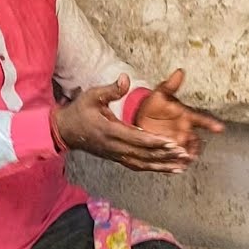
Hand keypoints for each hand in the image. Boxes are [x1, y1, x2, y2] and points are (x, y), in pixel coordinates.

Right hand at [54, 73, 188, 172]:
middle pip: (142, 154)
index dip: (155, 141)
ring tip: (181, 166)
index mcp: (109, 131)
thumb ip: (111, 89)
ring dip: (161, 165)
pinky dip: (152, 168)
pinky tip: (167, 169)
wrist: (64, 130)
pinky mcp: (116, 158)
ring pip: (141, 163)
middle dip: (164, 155)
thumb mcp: (92, 96)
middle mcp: (113, 146)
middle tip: (184, 154)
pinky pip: (136, 165)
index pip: (136, 138)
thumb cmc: (79, 111)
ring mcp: (114, 154)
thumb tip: (125, 78)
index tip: (172, 142)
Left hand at [135, 68, 224, 158]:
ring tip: (185, 161)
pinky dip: (175, 163)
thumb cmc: (154, 104)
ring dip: (187, 156)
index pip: (201, 119)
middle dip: (196, 147)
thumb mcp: (160, 94)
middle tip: (194, 152)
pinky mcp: (169, 149)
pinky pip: (174, 158)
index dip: (210, 124)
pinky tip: (176, 168)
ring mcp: (178, 141)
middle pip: (195, 140)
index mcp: (186, 116)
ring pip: (187, 151)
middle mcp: (186, 130)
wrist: (140, 117)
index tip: (220, 128)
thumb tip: (179, 71)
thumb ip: (170, 85)